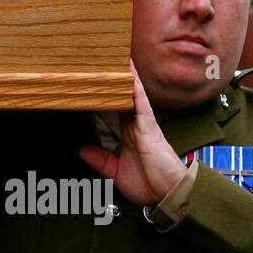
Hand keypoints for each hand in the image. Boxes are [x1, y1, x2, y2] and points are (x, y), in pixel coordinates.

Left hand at [78, 60, 186, 206]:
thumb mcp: (116, 172)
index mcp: (129, 133)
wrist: (169, 196)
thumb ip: (101, 160)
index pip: (115, 106)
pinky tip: (130, 76)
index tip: (96, 78)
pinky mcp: (150, 129)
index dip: (106, 92)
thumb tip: (82, 150)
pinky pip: (142, 105)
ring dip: (126, 76)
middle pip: (123, 94)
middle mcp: (137, 125)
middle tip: (103, 57)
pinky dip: (136, 90)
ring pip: (133, 94)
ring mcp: (144, 124)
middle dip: (116, 77)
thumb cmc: (150, 184)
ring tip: (116, 55)